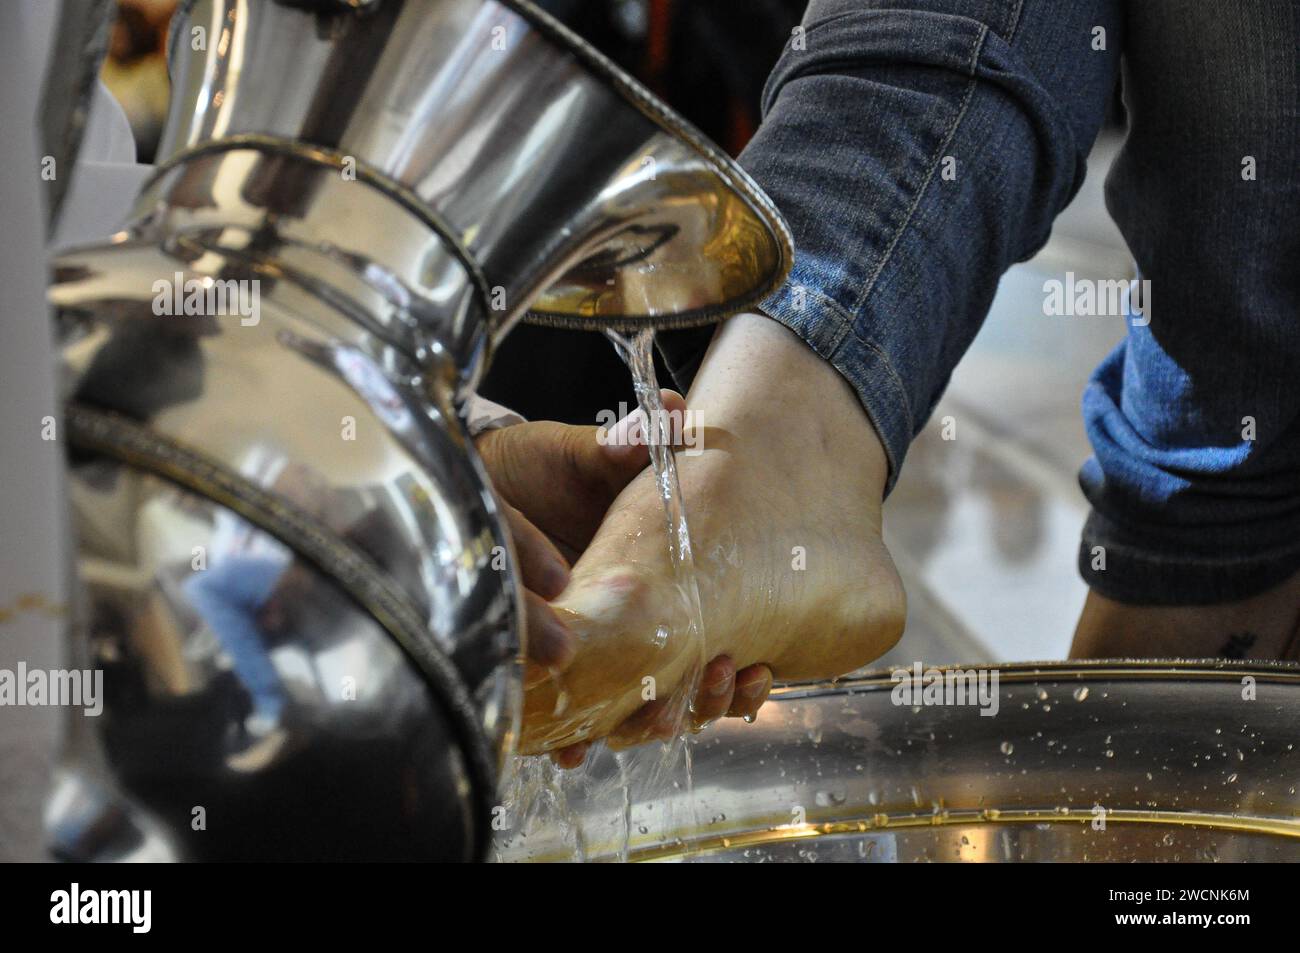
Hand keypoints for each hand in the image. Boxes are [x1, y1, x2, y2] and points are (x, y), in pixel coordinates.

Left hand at [476, 392, 772, 767]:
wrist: (482, 480)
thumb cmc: (545, 466)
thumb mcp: (586, 454)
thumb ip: (627, 445)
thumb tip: (672, 413)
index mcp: (663, 581)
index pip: (719, 640)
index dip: (740, 671)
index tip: (751, 666)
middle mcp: (636, 624)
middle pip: (686, 688)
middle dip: (706, 701)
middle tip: (714, 681)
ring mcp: (594, 648)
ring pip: (634, 712)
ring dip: (649, 727)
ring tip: (656, 723)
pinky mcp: (546, 660)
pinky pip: (568, 715)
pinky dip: (575, 738)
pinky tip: (574, 751)